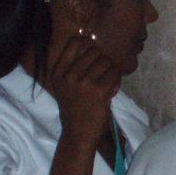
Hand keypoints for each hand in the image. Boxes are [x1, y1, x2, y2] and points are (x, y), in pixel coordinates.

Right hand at [47, 33, 120, 147]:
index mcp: (58, 72)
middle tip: (102, 75)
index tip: (93, 48)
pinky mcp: (99, 90)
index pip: (74, 43)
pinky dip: (117, 81)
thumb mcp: (65, 85)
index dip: (88, 41)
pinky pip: (115, 74)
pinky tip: (111, 91)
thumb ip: (74, 66)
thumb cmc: (75, 107)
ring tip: (106, 84)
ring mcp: (83, 83)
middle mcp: (68, 75)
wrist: (79, 132)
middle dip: (103, 61)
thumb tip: (91, 42)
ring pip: (107, 62)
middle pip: (95, 51)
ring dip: (111, 71)